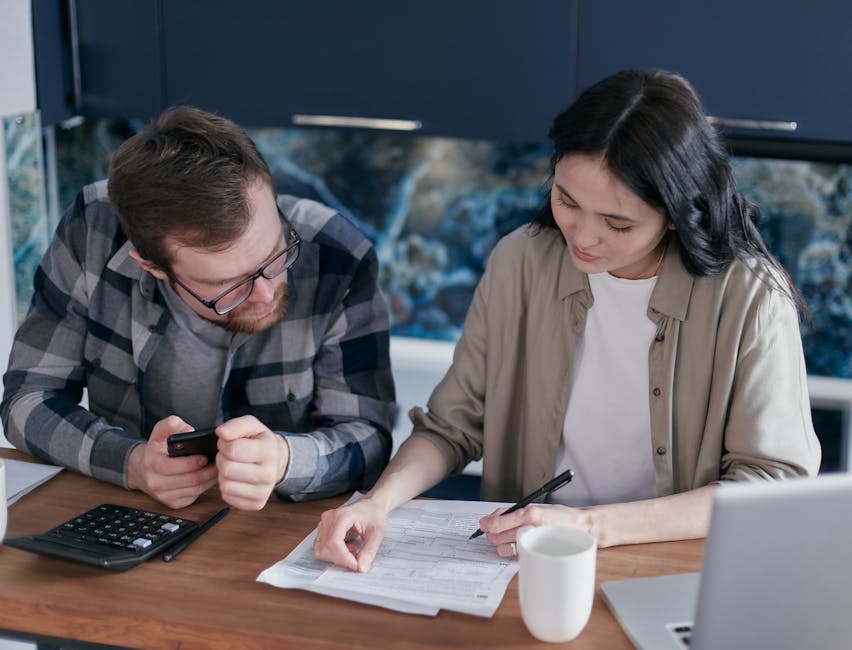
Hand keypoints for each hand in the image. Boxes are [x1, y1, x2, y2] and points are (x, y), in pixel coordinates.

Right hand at [127, 415, 218, 508]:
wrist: (142, 470)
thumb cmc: (157, 448)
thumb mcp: (160, 431)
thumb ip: (172, 424)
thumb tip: (188, 431)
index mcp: (151, 463)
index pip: (171, 467)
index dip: (191, 463)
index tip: (205, 456)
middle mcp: (155, 482)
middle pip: (188, 480)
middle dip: (207, 471)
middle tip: (220, 462)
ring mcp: (164, 495)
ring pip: (194, 489)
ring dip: (210, 479)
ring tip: (220, 468)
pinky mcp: (173, 503)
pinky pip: (194, 496)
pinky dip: (206, 487)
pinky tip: (212, 477)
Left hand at [215, 415, 288, 510]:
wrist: (276, 460)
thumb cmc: (259, 441)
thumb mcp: (251, 425)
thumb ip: (235, 425)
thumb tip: (221, 433)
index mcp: (269, 450)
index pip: (233, 449)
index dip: (224, 444)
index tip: (228, 443)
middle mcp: (269, 473)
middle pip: (227, 468)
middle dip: (222, 459)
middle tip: (231, 456)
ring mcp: (264, 491)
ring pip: (225, 485)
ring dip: (224, 475)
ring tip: (234, 467)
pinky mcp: (257, 504)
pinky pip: (228, 497)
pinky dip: (228, 488)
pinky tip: (237, 479)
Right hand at [313, 497, 387, 571]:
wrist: (370, 506)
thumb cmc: (373, 515)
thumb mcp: (377, 533)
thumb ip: (369, 551)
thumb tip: (361, 568)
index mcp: (342, 516)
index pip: (334, 543)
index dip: (344, 558)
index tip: (357, 565)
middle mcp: (329, 518)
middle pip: (326, 548)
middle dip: (342, 560)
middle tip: (357, 559)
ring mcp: (324, 523)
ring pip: (322, 550)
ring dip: (337, 557)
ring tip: (352, 549)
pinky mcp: (322, 528)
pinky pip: (321, 548)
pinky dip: (333, 553)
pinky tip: (346, 547)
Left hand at [477, 504, 595, 556]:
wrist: (581, 527)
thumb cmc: (559, 517)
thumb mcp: (537, 507)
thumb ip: (516, 512)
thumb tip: (495, 517)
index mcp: (530, 511)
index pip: (500, 519)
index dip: (488, 522)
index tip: (484, 524)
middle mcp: (531, 526)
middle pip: (499, 533)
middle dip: (492, 533)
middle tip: (490, 532)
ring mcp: (534, 540)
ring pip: (505, 545)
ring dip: (500, 544)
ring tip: (501, 541)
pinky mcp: (537, 551)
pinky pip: (517, 553)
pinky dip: (511, 550)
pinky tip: (512, 546)